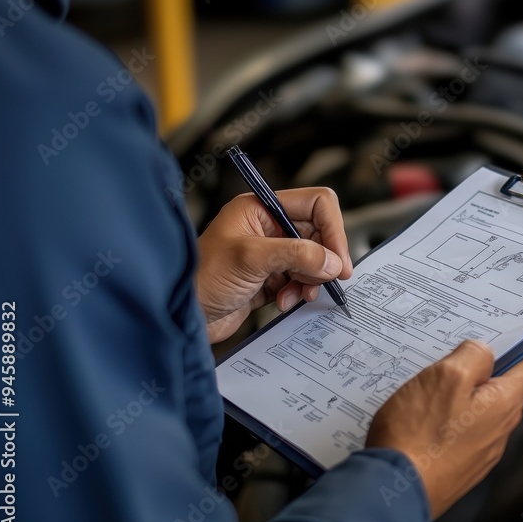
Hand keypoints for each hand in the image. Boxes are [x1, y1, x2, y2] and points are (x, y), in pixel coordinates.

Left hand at [196, 188, 353, 343]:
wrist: (184, 317)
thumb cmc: (201, 279)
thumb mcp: (251, 259)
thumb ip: (297, 255)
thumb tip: (332, 261)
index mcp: (261, 209)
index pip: (315, 204)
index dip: (332, 228)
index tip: (338, 258)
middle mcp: (268, 227)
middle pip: (318, 234)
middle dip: (323, 259)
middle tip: (325, 280)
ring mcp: (271, 254)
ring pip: (314, 260)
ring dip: (311, 279)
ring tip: (298, 294)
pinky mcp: (271, 279)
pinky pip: (301, 280)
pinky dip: (299, 292)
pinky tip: (283, 300)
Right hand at [366, 340, 522, 518]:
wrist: (394, 491)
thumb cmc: (419, 435)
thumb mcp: (446, 375)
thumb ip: (473, 356)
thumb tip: (484, 352)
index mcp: (505, 405)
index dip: (514, 351)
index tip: (486, 346)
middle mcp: (500, 431)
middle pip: (503, 390)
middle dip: (478, 375)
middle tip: (446, 369)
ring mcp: (481, 452)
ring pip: (479, 413)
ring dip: (458, 400)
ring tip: (426, 397)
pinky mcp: (460, 467)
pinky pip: (461, 434)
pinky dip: (446, 424)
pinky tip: (420, 423)